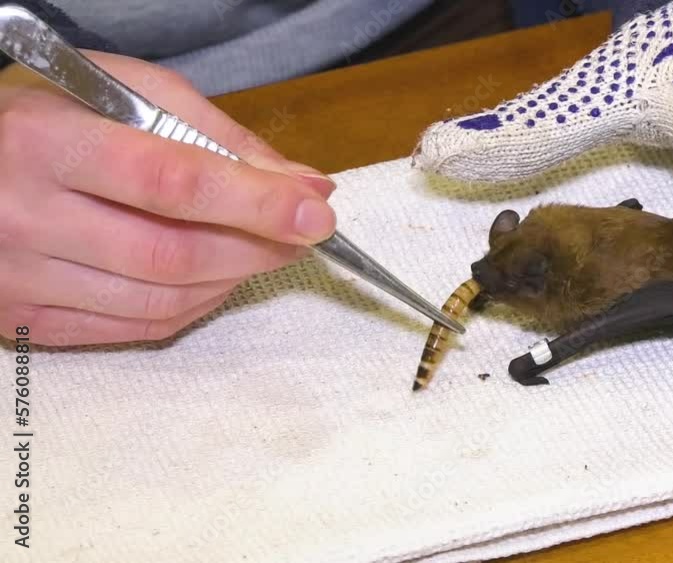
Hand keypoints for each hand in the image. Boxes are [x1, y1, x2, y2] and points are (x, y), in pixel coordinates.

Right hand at [0, 51, 335, 345]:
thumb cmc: (47, 119)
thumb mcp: (124, 94)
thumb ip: (215, 135)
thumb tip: (302, 184)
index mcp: (46, 143)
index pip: (172, 183)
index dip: (254, 203)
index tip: (315, 212)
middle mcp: (24, 218)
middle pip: (173, 255)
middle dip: (257, 247)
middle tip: (301, 233)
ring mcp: (21, 279)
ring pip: (161, 300)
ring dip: (233, 279)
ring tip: (263, 250)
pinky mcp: (25, 321)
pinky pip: (136, 329)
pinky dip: (195, 306)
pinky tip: (217, 278)